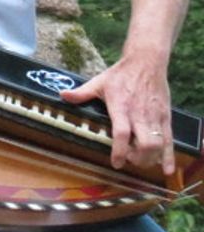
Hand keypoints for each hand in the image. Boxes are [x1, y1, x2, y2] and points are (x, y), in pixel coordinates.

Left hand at [61, 56, 175, 175]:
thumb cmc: (121, 74)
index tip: (116, 163)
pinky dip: (169, 156)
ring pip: (158, 145)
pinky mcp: (166, 117)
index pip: (121, 133)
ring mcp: (155, 116)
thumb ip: (82, 93)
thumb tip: (62, 95)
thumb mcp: (98, 82)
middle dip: (137, 159)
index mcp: (120, 107)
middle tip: (128, 160)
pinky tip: (166, 169)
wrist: (146, 62)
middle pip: (144, 144)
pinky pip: (170, 140)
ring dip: (150, 159)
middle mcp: (139, 114)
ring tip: (139, 160)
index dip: (120, 151)